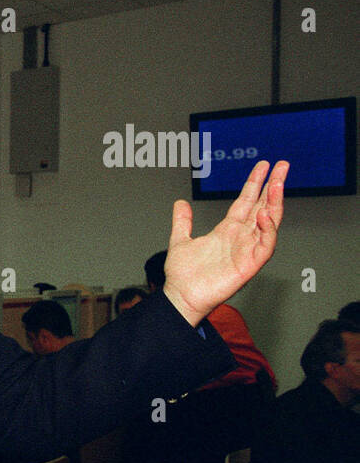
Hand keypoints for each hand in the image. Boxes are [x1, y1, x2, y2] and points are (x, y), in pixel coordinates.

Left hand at [162, 160, 287, 325]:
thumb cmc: (183, 275)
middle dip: (273, 186)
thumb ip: (182, 222)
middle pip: (262, 207)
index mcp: (227, 231)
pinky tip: (265, 214)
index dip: (255, 183)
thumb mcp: (180, 240)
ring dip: (275, 203)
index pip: (246, 202)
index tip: (264, 166)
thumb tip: (180, 203)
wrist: (180, 297)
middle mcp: (240, 238)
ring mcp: (247, 250)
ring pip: (268, 223)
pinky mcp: (249, 265)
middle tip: (282, 165)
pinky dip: (268, 230)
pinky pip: (265, 246)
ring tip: (277, 184)